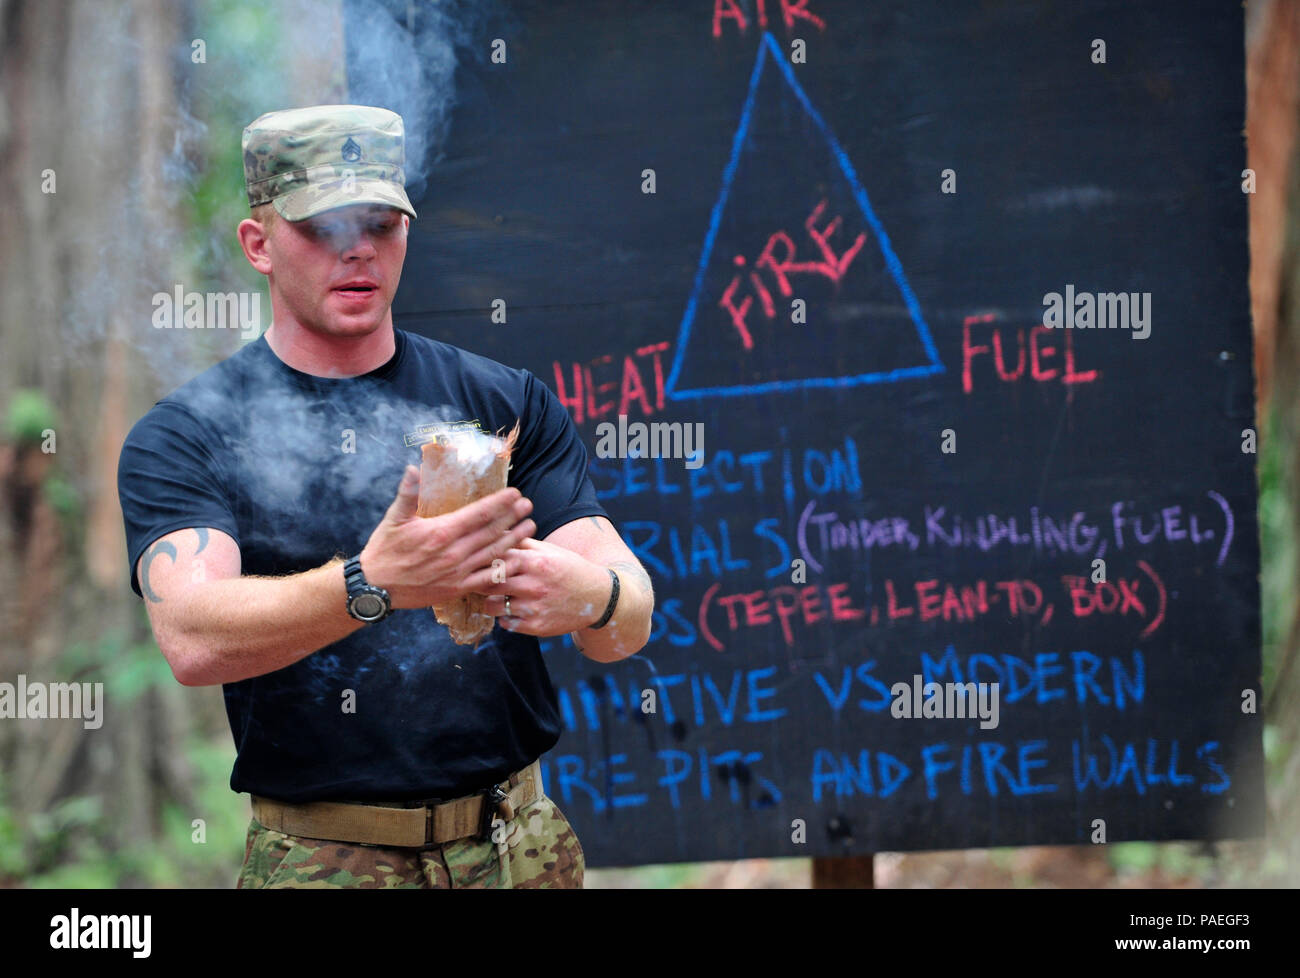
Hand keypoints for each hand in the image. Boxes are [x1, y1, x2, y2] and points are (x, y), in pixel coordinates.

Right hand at [358, 465, 535, 608]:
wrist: (377, 587)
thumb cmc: (384, 550)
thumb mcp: (394, 518)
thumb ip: (407, 494)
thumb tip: (412, 469)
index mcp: (441, 532)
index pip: (478, 514)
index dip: (499, 503)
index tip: (515, 493)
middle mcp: (454, 553)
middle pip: (491, 532)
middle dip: (512, 517)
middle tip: (528, 506)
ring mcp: (458, 573)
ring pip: (493, 554)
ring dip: (514, 540)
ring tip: (530, 528)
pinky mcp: (457, 588)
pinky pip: (487, 579)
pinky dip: (504, 570)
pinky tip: (518, 561)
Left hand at [477, 538, 612, 636]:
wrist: (599, 597)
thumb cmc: (570, 569)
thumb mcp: (549, 551)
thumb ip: (521, 542)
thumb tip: (496, 532)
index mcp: (535, 562)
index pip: (494, 559)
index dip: (481, 560)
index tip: (475, 562)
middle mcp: (533, 586)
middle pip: (488, 583)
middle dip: (480, 581)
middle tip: (478, 580)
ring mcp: (534, 609)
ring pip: (493, 606)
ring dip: (491, 601)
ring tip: (498, 595)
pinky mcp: (537, 627)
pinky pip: (506, 623)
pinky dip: (505, 617)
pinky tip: (513, 609)